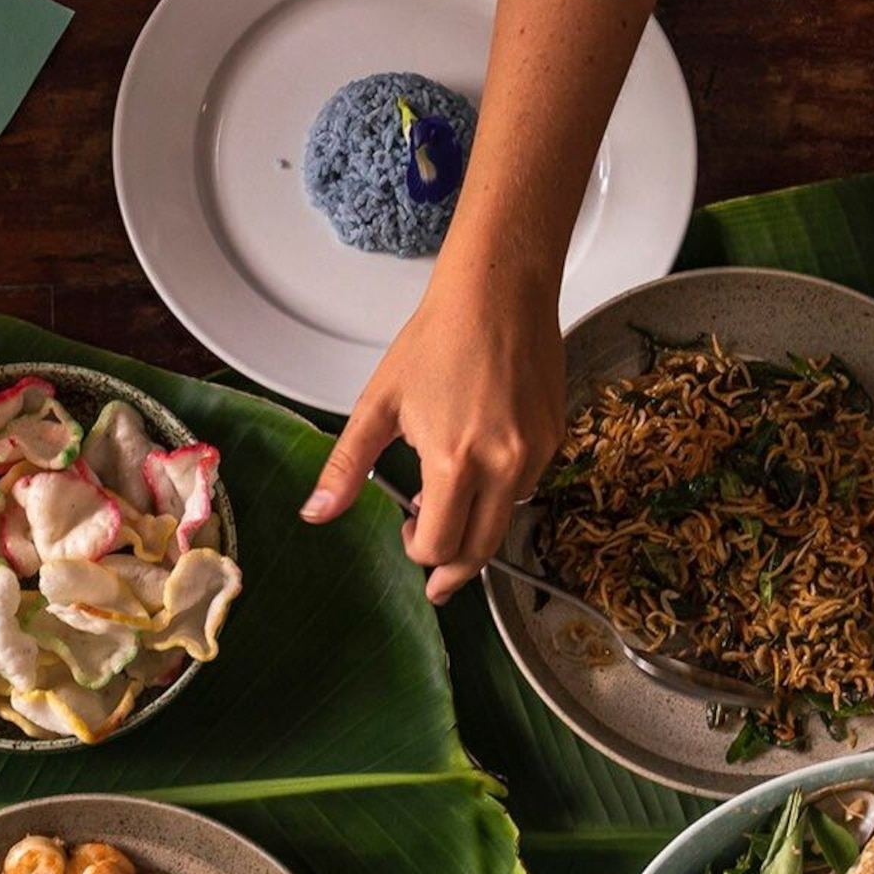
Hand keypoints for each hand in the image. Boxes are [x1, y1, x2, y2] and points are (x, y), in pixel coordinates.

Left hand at [302, 252, 564, 603]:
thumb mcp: (378, 405)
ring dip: (478, 524)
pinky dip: (502, 491)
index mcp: (455, 461)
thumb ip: (346, 467)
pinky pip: (527, 484)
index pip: (440, 545)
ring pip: (507, 518)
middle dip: (454, 569)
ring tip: (450, 499)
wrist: (498, 292)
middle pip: (481, 549)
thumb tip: (317, 512)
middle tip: (437, 581)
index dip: (420, 552)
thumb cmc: (439, 338)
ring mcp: (535, 451)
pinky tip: (479, 467)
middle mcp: (503, 463)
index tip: (409, 536)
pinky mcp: (555, 436)